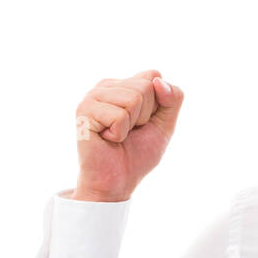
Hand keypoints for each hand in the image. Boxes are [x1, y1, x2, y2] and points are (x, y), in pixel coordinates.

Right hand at [72, 69, 183, 201]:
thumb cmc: (137, 154)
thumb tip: (158, 80)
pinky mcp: (84, 110)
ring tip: (117, 135)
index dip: (157, 105)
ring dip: (132, 125)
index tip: (144, 122)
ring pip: (133, 99)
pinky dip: (119, 134)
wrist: (117, 181)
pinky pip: (119, 116)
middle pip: (145, 87)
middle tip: (129, 132)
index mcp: (124, 84)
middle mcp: (107, 86)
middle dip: (145, 116)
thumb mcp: (165, 124)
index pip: (154, 76)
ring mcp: (93, 96)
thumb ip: (173, 99)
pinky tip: (107, 139)